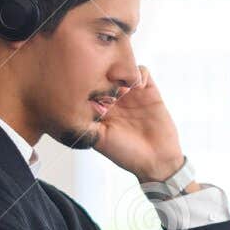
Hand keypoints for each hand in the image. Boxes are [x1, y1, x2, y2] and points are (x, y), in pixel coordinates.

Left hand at [91, 65, 185, 182]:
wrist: (155, 160)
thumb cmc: (126, 153)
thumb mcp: (99, 140)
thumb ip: (86, 124)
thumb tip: (74, 106)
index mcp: (101, 108)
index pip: (90, 86)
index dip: (89, 84)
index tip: (92, 92)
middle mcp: (116, 98)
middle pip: (105, 73)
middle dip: (104, 74)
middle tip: (107, 87)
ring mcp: (132, 94)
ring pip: (123, 69)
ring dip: (121, 72)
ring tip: (123, 88)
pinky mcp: (149, 91)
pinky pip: (142, 72)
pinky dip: (139, 73)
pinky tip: (138, 88)